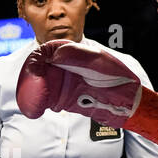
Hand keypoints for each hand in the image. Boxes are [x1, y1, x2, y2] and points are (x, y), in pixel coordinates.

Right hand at [16, 39, 157, 146]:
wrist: (128, 103)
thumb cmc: (118, 79)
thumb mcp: (99, 63)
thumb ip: (77, 56)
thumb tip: (54, 52)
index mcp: (75, 53)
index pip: (50, 49)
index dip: (39, 55)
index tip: (35, 63)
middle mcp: (67, 67)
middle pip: (41, 66)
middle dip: (32, 73)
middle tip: (29, 81)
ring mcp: (65, 83)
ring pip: (41, 83)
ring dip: (33, 88)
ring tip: (29, 97)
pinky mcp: (65, 100)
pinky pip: (48, 99)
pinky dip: (40, 102)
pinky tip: (36, 107)